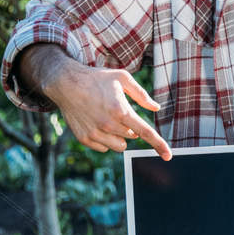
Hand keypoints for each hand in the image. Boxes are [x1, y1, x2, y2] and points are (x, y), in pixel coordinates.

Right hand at [47, 64, 171, 158]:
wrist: (65, 83)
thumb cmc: (96, 78)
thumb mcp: (122, 78)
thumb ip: (141, 94)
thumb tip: (156, 107)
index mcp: (120, 110)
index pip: (145, 132)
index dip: (159, 145)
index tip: (168, 156)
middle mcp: (108, 124)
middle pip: (132, 137)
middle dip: (130, 127)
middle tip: (118, 112)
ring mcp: (95, 133)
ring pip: (120, 146)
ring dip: (120, 136)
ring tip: (108, 118)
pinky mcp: (84, 138)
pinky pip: (104, 148)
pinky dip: (105, 139)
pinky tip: (97, 123)